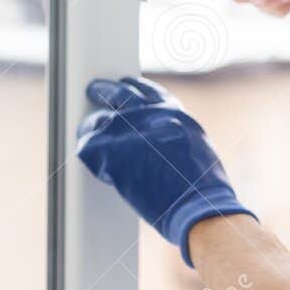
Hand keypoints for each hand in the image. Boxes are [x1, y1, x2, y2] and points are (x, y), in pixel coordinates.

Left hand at [75, 76, 254, 266]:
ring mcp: (127, 131)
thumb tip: (157, 139)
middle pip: (119, 93)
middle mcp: (149, 115)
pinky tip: (91, 156)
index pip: (148, 91)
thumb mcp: (196, 148)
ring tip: (87, 128)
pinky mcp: (108, 152)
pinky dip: (88, 151)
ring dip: (92, 125)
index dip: (134, 87)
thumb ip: (173, 135)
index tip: (126, 84)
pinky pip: (87, 145)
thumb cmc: (203, 188)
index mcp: (174, 114)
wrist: (197, 205)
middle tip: (96, 90)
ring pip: (98, 119)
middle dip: (105, 91)